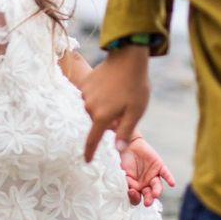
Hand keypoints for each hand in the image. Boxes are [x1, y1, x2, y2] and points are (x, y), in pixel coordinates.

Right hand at [81, 45, 150, 161]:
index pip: (92, 140)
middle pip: (96, 123)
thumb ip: (125, 132)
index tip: (86, 161)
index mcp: (102, 117)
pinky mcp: (85, 83)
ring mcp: (85, 94)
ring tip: (118, 97)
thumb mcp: (135, 112)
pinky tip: (111, 88)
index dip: (89, 152)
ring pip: (93, 110)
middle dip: (106, 122)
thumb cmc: (135, 86)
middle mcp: (89, 107)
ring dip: (103, 109)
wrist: (128, 57)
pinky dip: (99, 97)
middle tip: (123, 110)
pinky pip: (90, 97)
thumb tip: (118, 150)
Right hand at [118, 136, 175, 206]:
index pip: (137, 198)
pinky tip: (172, 184)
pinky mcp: (159, 167)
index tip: (131, 192)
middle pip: (149, 195)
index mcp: (136, 188)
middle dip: (148, 199)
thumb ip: (125, 182)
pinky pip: (165, 174)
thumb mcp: (122, 173)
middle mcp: (146, 184)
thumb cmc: (124, 160)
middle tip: (147, 203)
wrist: (129, 145)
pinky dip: (169, 178)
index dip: (134, 197)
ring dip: (157, 191)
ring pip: (157, 186)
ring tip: (155, 194)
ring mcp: (153, 176)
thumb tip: (129, 190)